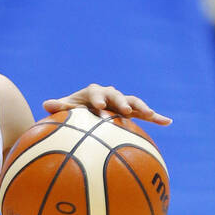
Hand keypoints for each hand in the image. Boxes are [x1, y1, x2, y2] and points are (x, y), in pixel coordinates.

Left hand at [44, 85, 170, 124]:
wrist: (86, 111)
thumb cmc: (73, 111)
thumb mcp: (66, 110)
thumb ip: (59, 107)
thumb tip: (45, 104)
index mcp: (93, 92)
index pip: (96, 93)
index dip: (98, 98)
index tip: (98, 107)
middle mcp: (110, 95)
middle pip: (118, 96)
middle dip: (122, 102)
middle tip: (124, 111)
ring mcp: (122, 103)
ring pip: (134, 103)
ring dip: (142, 107)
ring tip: (150, 115)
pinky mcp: (131, 112)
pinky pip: (144, 114)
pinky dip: (156, 117)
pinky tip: (168, 122)